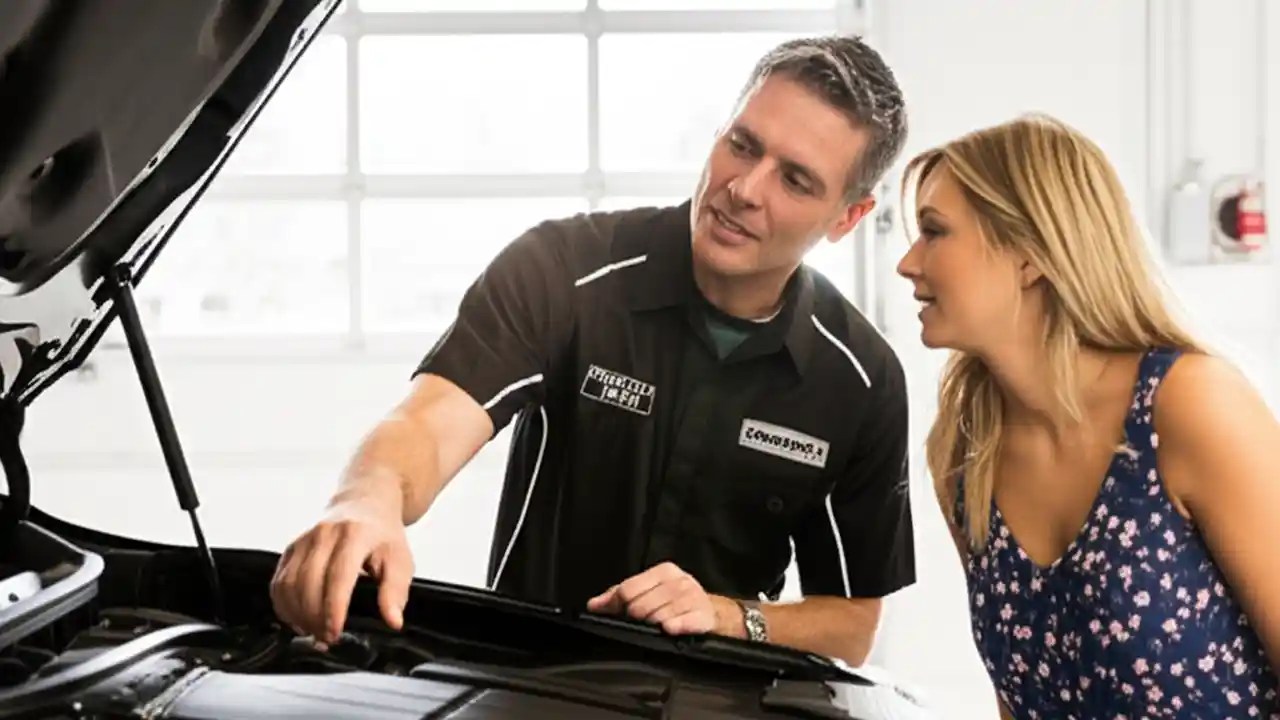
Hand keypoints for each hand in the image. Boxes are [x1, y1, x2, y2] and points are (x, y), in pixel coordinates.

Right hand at [270, 496, 413, 644]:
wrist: (365, 503)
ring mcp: (304, 539)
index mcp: (355, 535)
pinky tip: (298, 619)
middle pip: (308, 583)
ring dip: (297, 615)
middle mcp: (324, 534)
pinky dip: (283, 606)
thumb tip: (393, 621)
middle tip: (327, 638)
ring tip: (313, 632)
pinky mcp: (291, 547)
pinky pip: (278, 581)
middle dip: (314, 617)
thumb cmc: (382, 535)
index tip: (334, 633)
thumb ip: (395, 591)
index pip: (338, 576)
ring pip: (288, 584)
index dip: (333, 609)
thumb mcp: (400, 559)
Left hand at [585, 562, 736, 635]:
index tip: (616, 614)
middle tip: (641, 624)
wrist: (717, 615)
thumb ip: (620, 595)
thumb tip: (593, 605)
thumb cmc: (679, 604)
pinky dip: (673, 626)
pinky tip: (669, 629)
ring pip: (656, 617)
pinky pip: (680, 622)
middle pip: (639, 606)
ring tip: (657, 628)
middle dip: (636, 619)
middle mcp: (678, 581)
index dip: (617, 605)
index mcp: (663, 571)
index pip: (628, 588)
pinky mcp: (704, 616)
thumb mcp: (652, 592)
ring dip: (652, 627)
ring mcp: (692, 597)